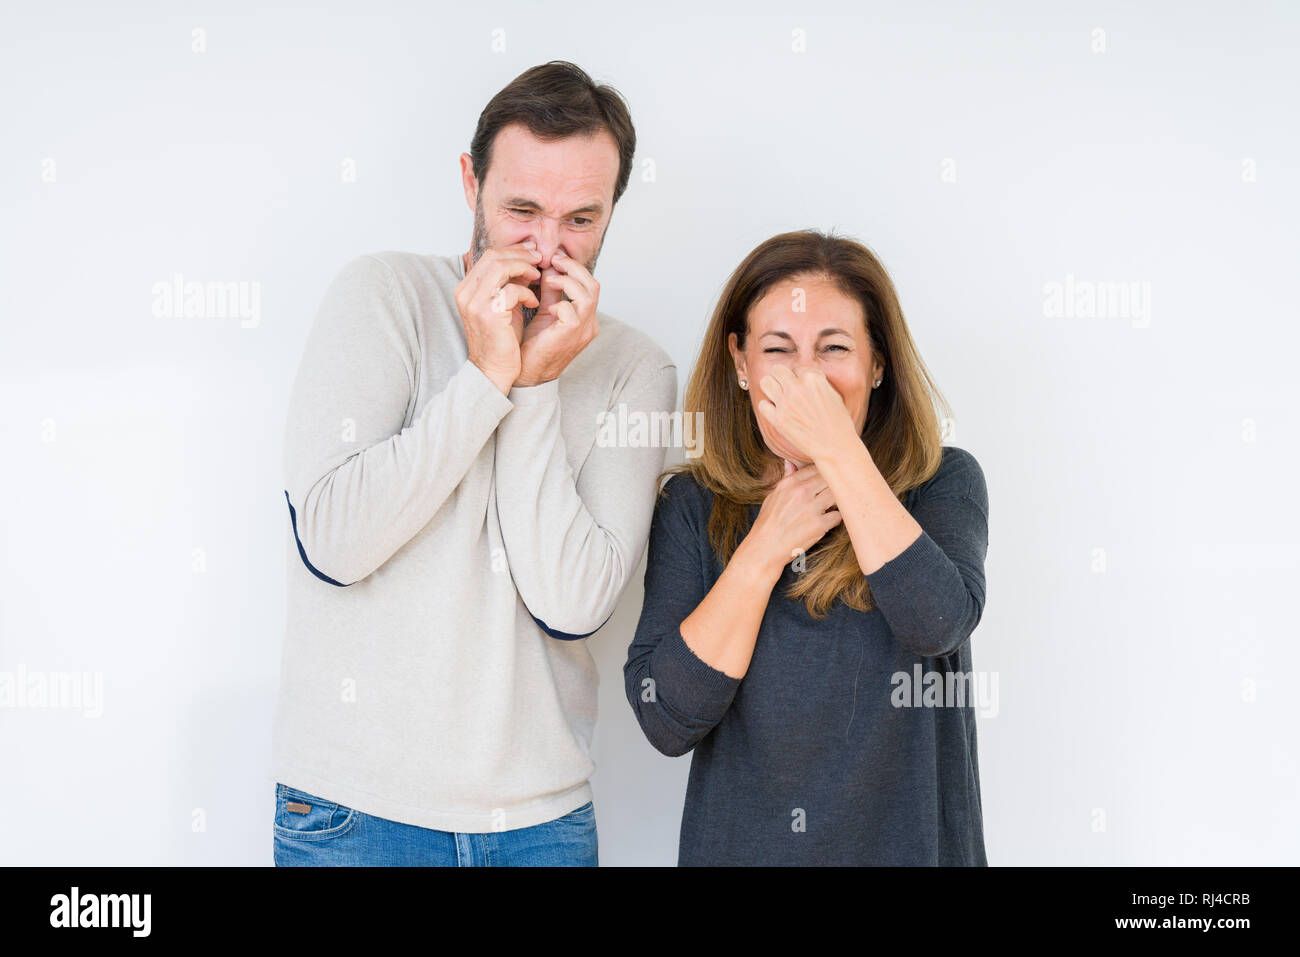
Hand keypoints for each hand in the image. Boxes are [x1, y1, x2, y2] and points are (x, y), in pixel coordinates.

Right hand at [453, 242, 541, 392]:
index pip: (489, 256)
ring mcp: (474, 303)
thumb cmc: (502, 339)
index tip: (533, 252)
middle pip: (494, 256)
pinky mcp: (488, 314)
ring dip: (524, 268)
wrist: (494, 370)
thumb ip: (510, 282)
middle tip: (539, 258)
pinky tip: (534, 303)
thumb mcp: (505, 305)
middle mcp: (465, 293)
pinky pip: (511, 290)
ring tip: (537, 277)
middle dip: (521, 254)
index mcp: (466, 289)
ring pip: (501, 267)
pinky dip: (527, 293)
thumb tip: (527, 260)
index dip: (513, 250)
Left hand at [515, 247, 598, 386]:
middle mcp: (589, 323)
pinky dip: (558, 302)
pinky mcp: (572, 335)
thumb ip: (550, 290)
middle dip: (573, 267)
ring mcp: (584, 330)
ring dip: (566, 280)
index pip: (589, 284)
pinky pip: (571, 310)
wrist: (529, 375)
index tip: (554, 258)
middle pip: (593, 284)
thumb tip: (549, 266)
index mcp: (585, 317)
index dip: (573, 268)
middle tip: (553, 260)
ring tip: (547, 279)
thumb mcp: (544, 311)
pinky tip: (545, 307)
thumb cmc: (535, 346)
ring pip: (588, 293)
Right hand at [743, 460, 842, 578]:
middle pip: (829, 478)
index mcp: (789, 483)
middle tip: (832, 493)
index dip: (824, 473)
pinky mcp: (819, 525)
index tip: (825, 480)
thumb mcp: (772, 497)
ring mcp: (811, 508)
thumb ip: (785, 479)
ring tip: (831, 506)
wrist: (764, 549)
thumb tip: (789, 462)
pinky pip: (838, 514)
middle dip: (833, 485)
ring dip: (838, 500)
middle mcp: (800, 492)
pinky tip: (829, 521)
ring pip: (837, 494)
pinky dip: (836, 518)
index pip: (816, 467)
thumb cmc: (767, 524)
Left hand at [754, 366, 858, 464]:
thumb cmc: (838, 422)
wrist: (836, 446)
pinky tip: (777, 412)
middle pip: (777, 370)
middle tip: (785, 389)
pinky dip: (768, 408)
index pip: (797, 369)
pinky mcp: (779, 419)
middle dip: (780, 378)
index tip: (803, 389)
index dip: (799, 378)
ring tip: (778, 396)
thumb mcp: (833, 394)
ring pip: (765, 382)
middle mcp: (798, 387)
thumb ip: (817, 383)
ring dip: (770, 388)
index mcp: (813, 378)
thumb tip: (803, 377)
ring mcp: (786, 403)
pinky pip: (762, 405)